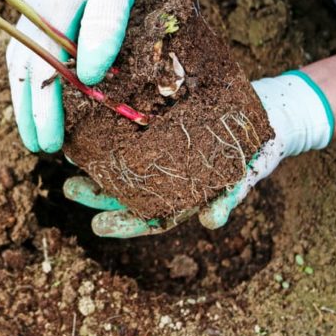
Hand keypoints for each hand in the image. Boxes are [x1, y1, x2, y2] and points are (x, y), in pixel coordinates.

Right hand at [6, 0, 147, 152]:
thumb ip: (105, 23)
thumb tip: (92, 76)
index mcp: (47, 15)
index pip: (40, 77)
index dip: (45, 113)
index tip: (52, 145)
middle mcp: (32, 19)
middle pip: (22, 77)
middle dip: (30, 115)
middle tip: (42, 149)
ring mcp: (33, 15)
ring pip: (20, 67)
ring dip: (26, 100)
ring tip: (36, 131)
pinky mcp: (41, 12)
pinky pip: (29, 54)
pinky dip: (31, 80)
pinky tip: (42, 92)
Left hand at [63, 72, 334, 236]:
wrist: (268, 109)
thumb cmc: (256, 149)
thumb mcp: (246, 173)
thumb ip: (229, 196)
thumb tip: (212, 222)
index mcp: (184, 195)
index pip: (149, 216)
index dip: (123, 223)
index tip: (97, 226)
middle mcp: (167, 176)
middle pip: (127, 190)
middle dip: (97, 192)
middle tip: (70, 188)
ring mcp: (161, 150)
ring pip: (122, 162)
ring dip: (96, 161)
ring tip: (67, 155)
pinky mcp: (159, 122)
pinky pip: (130, 128)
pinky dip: (109, 129)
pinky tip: (86, 125)